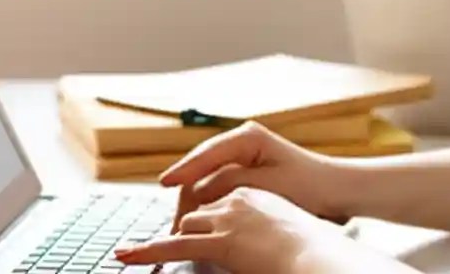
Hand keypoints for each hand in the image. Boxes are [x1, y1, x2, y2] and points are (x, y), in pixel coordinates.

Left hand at [113, 187, 353, 272]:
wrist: (321, 257)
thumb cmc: (316, 250)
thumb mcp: (292, 231)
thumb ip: (271, 232)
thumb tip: (268, 245)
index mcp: (259, 194)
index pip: (221, 196)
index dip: (209, 214)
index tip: (200, 223)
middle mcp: (241, 199)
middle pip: (200, 206)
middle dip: (188, 223)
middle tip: (172, 240)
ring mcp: (228, 218)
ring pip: (189, 223)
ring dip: (172, 236)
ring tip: (150, 249)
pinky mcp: (220, 241)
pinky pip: (174, 244)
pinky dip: (147, 250)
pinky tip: (128, 255)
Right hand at [157, 121, 357, 223]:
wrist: (336, 191)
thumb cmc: (309, 186)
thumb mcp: (267, 185)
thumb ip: (231, 184)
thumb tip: (197, 192)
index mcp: (247, 137)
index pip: (205, 153)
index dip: (184, 169)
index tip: (165, 182)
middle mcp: (240, 142)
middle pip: (200, 168)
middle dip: (186, 194)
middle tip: (174, 222)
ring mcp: (241, 157)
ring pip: (206, 179)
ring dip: (195, 202)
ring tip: (183, 227)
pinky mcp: (245, 172)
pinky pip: (217, 186)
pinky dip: (209, 204)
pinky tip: (201, 222)